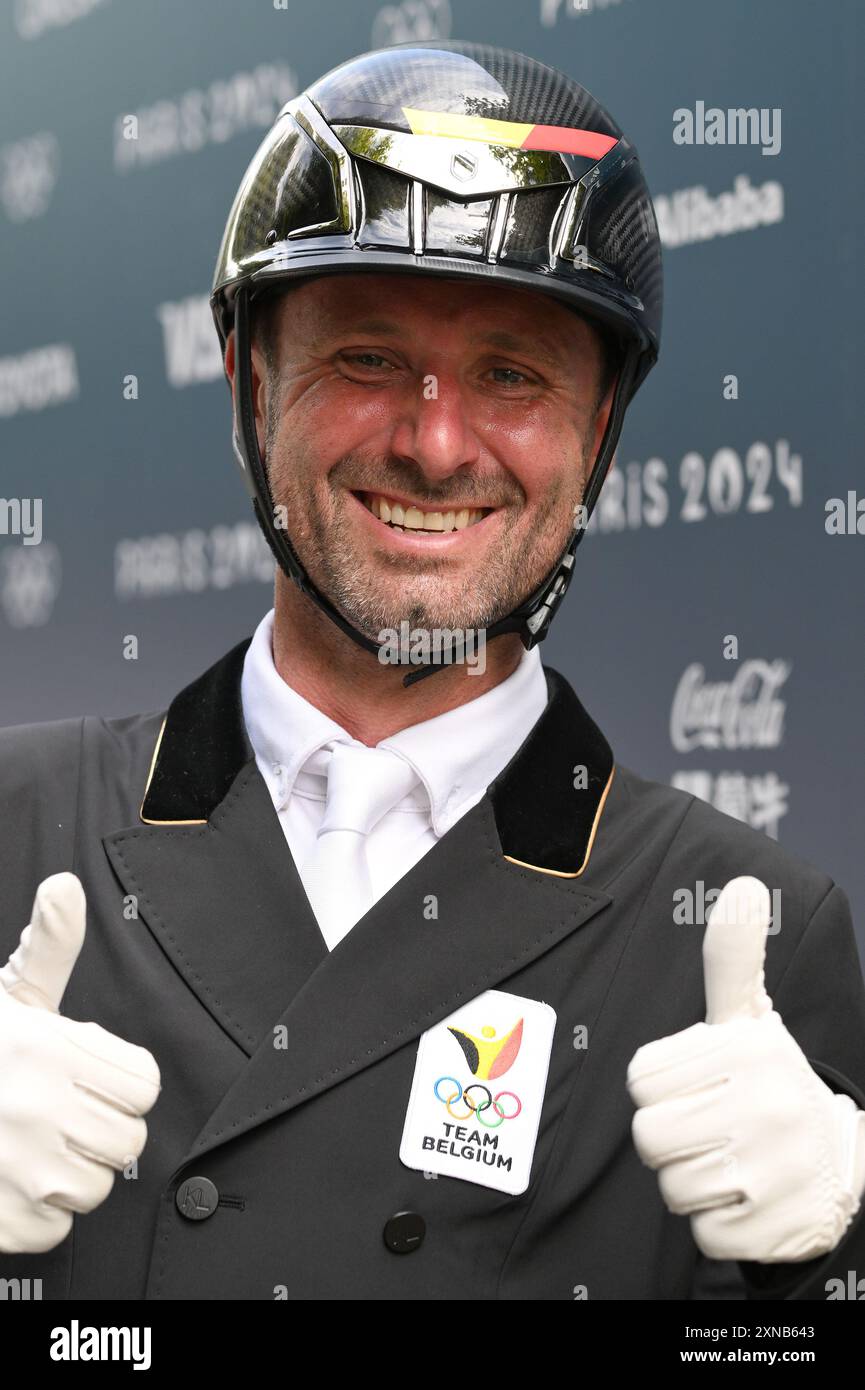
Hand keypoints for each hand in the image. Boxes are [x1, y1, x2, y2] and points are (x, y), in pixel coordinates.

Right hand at [0, 873, 160, 1253]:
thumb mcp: (8, 997)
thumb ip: (49, 947)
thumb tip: (65, 888)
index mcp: (45, 1049)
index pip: (143, 1085)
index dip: (118, 1080)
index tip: (87, 1076)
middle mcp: (35, 1110)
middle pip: (127, 1140)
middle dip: (97, 1127)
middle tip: (56, 1113)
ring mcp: (18, 1172)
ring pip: (95, 1189)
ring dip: (68, 1174)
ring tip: (28, 1145)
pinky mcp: (2, 1222)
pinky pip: (56, 1231)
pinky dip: (36, 1216)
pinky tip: (8, 1181)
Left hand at [626, 876, 864, 1262]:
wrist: (837, 1164)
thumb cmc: (769, 1082)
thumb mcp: (751, 1018)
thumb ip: (733, 958)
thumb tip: (743, 886)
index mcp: (748, 1050)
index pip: (641, 1078)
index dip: (661, 1085)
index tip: (697, 1083)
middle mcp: (764, 1106)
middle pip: (648, 1134)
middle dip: (670, 1136)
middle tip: (708, 1126)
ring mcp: (772, 1171)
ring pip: (670, 1186)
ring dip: (690, 1180)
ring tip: (728, 1160)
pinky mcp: (773, 1228)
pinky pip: (701, 1233)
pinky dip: (716, 1222)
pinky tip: (747, 1198)